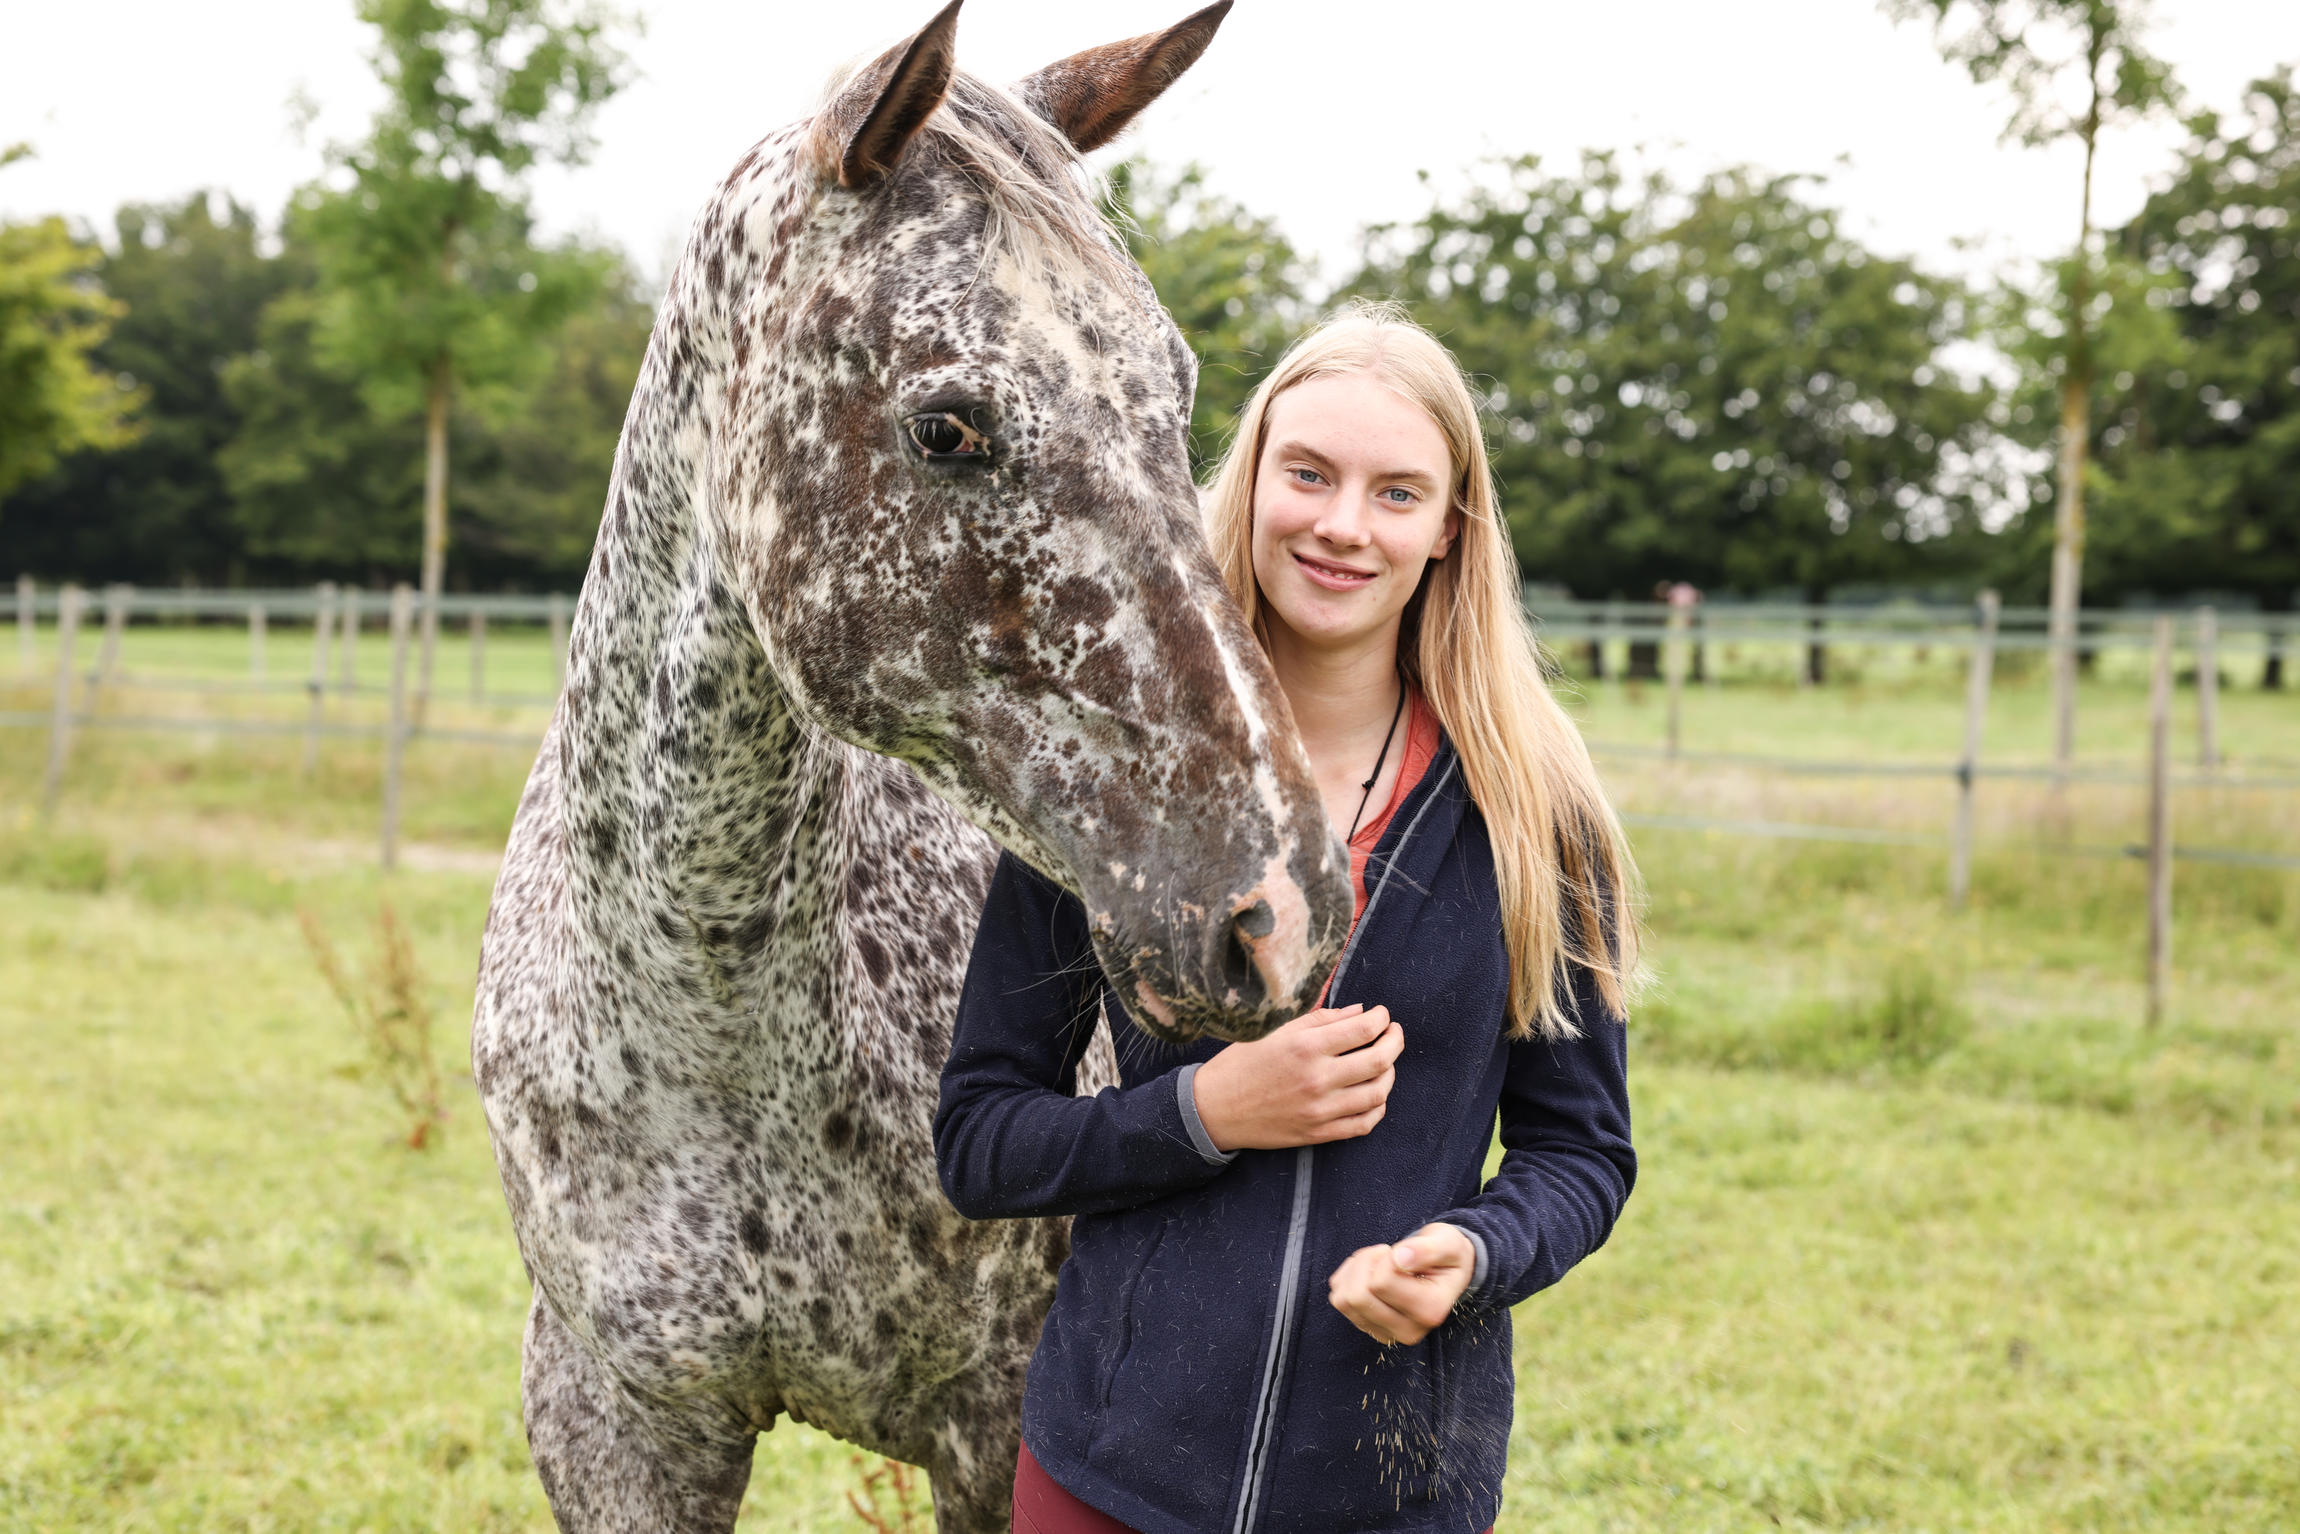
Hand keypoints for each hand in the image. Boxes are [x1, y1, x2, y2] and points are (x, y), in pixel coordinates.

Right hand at [1190, 1003, 1401, 1151]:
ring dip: (1390, 1075)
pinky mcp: (1318, 1134)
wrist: (1215, 1109)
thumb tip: (1361, 1012)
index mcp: (1305, 1047)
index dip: (1382, 1019)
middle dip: (1395, 1042)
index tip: (1382, 1015)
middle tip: (1394, 1034)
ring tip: (1386, 1063)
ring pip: (1377, 1093)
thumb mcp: (1276, 1031)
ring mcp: (1320, 1110)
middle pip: (1379, 1060)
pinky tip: (1374, 1095)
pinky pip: (1364, 1124)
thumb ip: (1321, 1020)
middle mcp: (1317, 1079)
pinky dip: (1378, 1108)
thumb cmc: (1242, 1063)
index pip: (1363, 1029)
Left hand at [1326, 1223, 1475, 1345]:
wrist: (1444, 1271)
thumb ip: (1428, 1249)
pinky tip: (1369, 1272)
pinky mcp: (1369, 1328)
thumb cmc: (1446, 1256)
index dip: (1385, 1257)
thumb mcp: (1447, 1243)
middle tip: (1387, 1254)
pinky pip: (1339, 1301)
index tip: (1403, 1251)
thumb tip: (1401, 1258)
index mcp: (1431, 1311)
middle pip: (1358, 1296)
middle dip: (1366, 1262)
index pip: (1381, 1282)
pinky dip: (1347, 1279)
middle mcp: (1409, 1331)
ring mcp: (1387, 1334)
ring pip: (1344, 1300)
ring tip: (1379, 1262)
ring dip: (1356, 1270)